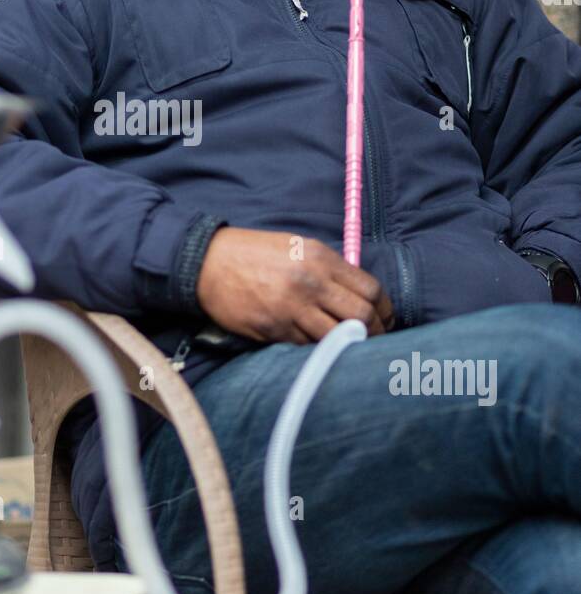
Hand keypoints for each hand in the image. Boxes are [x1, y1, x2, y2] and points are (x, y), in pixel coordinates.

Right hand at [195, 228, 393, 343]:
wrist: (208, 262)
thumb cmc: (254, 252)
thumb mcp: (297, 246)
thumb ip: (329, 267)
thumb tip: (358, 291)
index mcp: (320, 258)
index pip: (370, 289)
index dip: (385, 309)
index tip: (386, 317)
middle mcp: (310, 283)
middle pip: (361, 317)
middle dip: (374, 331)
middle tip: (373, 336)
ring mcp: (291, 309)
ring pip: (337, 337)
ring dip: (347, 344)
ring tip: (348, 344)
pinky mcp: (274, 329)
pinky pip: (307, 346)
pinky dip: (317, 347)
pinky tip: (318, 344)